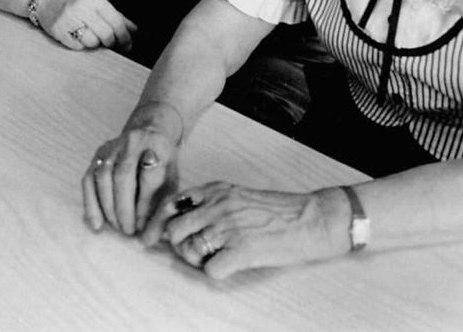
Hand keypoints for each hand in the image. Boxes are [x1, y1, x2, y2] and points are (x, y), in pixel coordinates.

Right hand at [36, 0, 134, 51]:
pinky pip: (77, 46)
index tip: (128, 44)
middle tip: (111, 42)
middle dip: (111, 42)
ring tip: (90, 35)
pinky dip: (81, 44)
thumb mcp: (96, 1)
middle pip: (106, 34)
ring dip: (95, 43)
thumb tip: (133, 29)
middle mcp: (81, 8)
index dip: (125, 36)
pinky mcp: (58, 31)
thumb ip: (115, 15)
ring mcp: (68, 20)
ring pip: (92, 42)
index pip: (115, 21)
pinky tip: (77, 35)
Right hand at [82, 120, 179, 236]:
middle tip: (128, 231)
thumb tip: (151, 239)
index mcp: (158, 145)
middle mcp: (133, 141)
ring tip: (117, 227)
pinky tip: (96, 223)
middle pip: (123, 175)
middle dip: (124, 208)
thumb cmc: (164, 162)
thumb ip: (164, 205)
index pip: (149, 174)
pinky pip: (88, 178)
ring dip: (107, 207)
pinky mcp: (98, 154)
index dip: (145, 203)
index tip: (144, 225)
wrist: (150, 130)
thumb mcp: (173, 179)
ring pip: (103, 176)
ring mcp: (113, 146)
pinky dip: (90, 202)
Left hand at [150, 183, 344, 279]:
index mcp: (215, 190)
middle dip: (177, 246)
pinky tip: (229, 266)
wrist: (312, 218)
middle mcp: (218, 206)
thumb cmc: (279, 210)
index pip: (170, 204)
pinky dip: (215, 272)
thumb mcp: (238, 194)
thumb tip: (183, 221)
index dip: (155, 224)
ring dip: (196, 260)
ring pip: (188, 250)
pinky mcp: (242, 251)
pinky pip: (210, 269)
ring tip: (215, 258)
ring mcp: (228, 228)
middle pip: (174, 230)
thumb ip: (211, 202)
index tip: (150, 237)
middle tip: (193, 253)